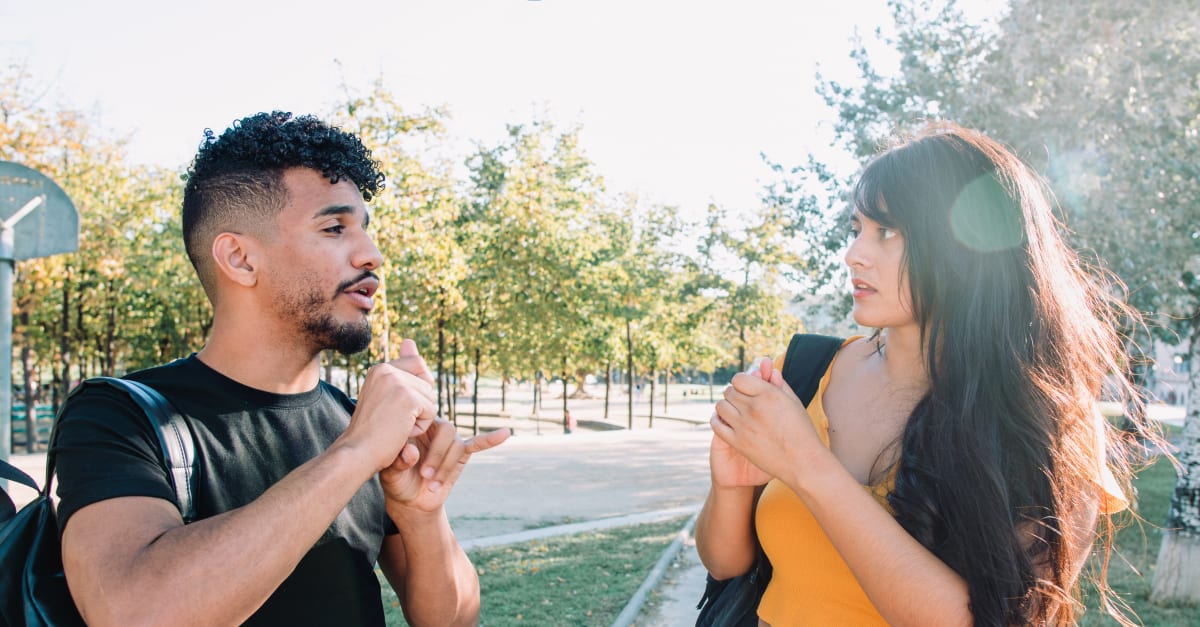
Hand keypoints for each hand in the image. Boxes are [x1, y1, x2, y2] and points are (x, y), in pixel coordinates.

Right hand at [343, 359, 437, 472]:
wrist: (356, 454)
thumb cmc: (370, 433)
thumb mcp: (384, 397)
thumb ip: (400, 372)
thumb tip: (410, 340)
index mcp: (380, 369)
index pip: (417, 366)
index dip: (415, 391)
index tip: (394, 408)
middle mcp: (387, 369)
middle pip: (427, 384)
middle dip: (417, 408)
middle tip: (391, 421)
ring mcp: (397, 382)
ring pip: (430, 398)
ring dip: (419, 418)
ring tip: (394, 426)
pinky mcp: (408, 397)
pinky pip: (431, 411)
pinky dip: (420, 427)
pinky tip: (400, 431)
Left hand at [380, 419, 510, 513]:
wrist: (411, 501)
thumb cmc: (397, 483)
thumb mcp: (391, 475)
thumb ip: (399, 462)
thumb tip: (411, 452)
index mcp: (415, 426)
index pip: (426, 420)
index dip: (421, 439)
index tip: (410, 461)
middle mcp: (434, 428)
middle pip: (447, 430)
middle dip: (438, 455)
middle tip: (425, 476)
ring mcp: (449, 441)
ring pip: (457, 445)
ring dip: (447, 467)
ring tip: (433, 486)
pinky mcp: (462, 454)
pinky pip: (478, 443)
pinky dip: (491, 439)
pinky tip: (505, 433)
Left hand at [711, 359, 822, 483]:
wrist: (803, 463)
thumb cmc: (802, 431)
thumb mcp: (793, 402)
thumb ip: (778, 383)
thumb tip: (767, 367)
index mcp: (768, 394)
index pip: (739, 378)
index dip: (742, 382)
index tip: (747, 389)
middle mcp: (754, 408)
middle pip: (729, 391)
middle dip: (735, 394)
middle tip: (743, 402)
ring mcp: (744, 426)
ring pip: (720, 406)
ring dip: (726, 406)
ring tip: (736, 411)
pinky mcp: (738, 442)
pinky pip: (716, 424)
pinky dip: (717, 420)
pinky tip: (725, 420)